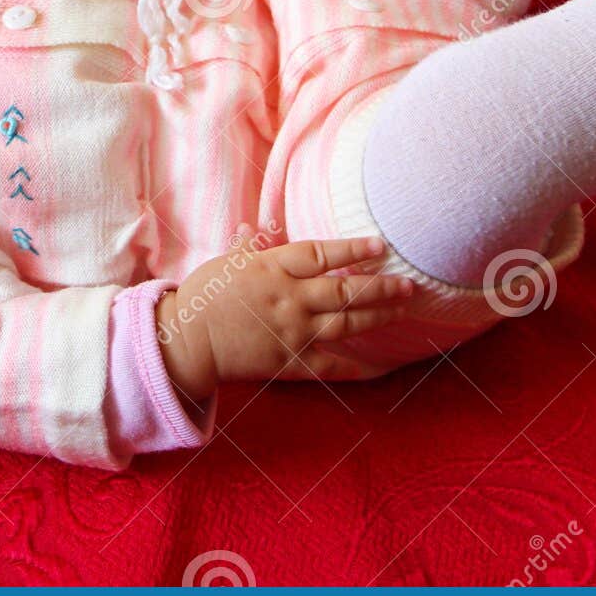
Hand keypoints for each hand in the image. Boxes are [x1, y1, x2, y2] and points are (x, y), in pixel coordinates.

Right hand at [155, 236, 415, 400]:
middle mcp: (289, 298)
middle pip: (345, 290)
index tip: (380, 246)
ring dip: (378, 315)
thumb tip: (255, 228)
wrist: (186, 342)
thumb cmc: (204, 297)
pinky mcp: (291, 361)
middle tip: (409, 283)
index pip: (321, 255)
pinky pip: (333, 365)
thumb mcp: (226, 263)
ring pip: (346, 323)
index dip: (353, 249)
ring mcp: (293, 331)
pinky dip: (360, 366)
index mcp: (272, 268)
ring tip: (403, 308)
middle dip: (381, 286)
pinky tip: (384, 365)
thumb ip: (249, 247)